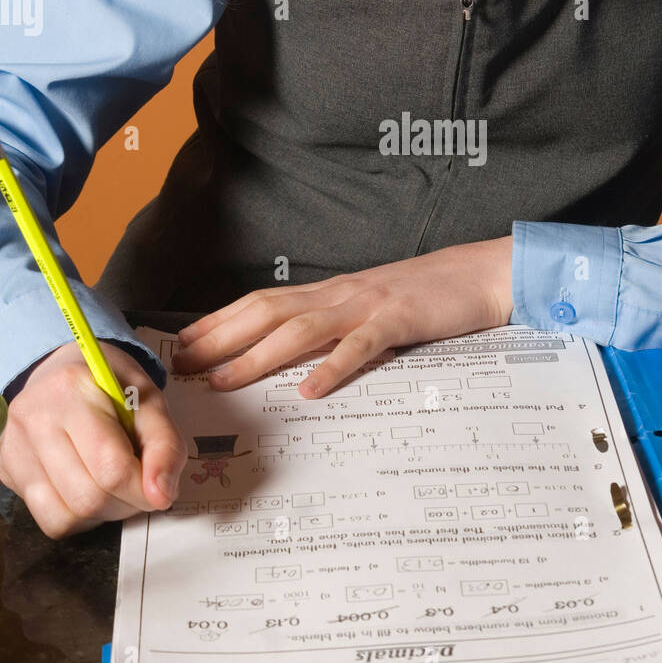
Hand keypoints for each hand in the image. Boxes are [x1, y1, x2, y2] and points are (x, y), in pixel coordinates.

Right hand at [0, 341, 188, 539]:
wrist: (65, 370)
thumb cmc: (112, 385)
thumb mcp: (150, 401)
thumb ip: (165, 445)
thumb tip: (162, 495)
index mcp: (71, 391)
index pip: (111, 467)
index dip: (143, 490)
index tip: (160, 489)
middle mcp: (33, 418)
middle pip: (87, 497)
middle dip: (125, 504)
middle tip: (139, 485)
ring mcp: (14, 447)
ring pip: (66, 516)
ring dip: (103, 513)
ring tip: (115, 486)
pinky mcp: (7, 470)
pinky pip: (49, 519)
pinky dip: (78, 516)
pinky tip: (89, 489)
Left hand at [171, 237, 514, 397]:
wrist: (479, 273)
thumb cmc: (423, 295)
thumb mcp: (368, 305)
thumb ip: (331, 321)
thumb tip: (288, 347)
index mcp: (328, 291)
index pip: (259, 302)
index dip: (218, 322)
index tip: (181, 345)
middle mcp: (338, 294)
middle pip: (267, 312)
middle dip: (220, 338)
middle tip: (181, 365)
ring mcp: (367, 305)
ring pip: (301, 328)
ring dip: (257, 355)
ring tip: (225, 380)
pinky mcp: (399, 320)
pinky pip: (361, 346)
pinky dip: (333, 366)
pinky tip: (310, 390)